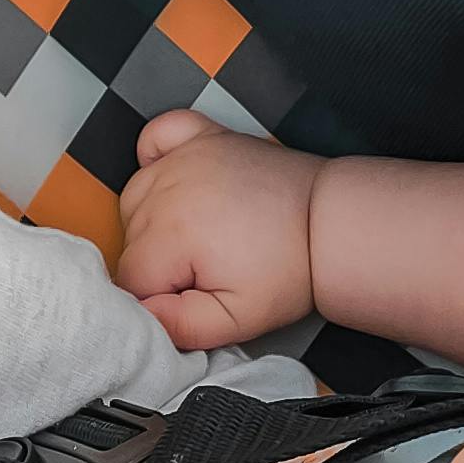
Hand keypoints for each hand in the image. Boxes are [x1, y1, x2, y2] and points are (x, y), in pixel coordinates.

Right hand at [117, 114, 321, 351]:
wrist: (331, 223)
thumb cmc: (291, 268)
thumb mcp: (238, 319)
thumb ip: (181, 326)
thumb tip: (143, 315)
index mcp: (172, 233)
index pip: (132, 279)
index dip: (161, 298)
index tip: (196, 296)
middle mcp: (169, 187)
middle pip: (131, 239)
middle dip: (162, 264)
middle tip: (211, 269)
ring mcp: (186, 157)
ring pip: (136, 198)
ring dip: (157, 221)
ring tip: (202, 235)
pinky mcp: (203, 138)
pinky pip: (156, 136)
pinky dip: (156, 157)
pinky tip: (177, 185)